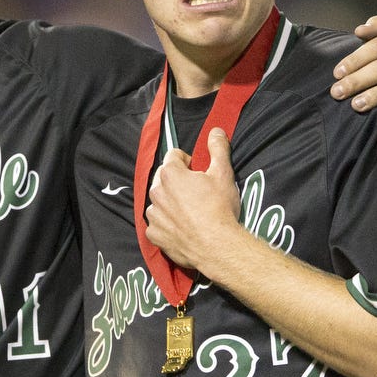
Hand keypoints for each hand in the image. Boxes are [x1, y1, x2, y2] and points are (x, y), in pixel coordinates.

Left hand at [145, 128, 247, 272]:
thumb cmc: (219, 208)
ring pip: (159, 201)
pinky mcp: (154, 235)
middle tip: (197, 193)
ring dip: (170, 203)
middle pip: (164, 178)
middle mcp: (156, 192)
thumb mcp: (223, 174)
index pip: (174, 155)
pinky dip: (167, 225)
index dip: (189, 162)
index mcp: (170, 173)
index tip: (199, 173)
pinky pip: (157, 224)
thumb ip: (218, 148)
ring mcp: (153, 214)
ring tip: (190, 213)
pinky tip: (183, 229)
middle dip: (177, 182)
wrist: (217, 246)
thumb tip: (215, 131)